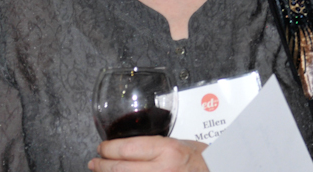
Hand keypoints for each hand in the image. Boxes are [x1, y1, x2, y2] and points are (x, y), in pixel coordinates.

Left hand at [88, 136, 207, 171]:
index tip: (103, 147)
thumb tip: (130, 149)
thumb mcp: (180, 144)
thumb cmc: (203, 160)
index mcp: (169, 151)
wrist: (217, 170)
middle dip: (102, 166)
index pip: (128, 148)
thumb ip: (156, 146)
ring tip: (101, 171)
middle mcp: (162, 170)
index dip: (109, 148)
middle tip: (94, 162)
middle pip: (119, 169)